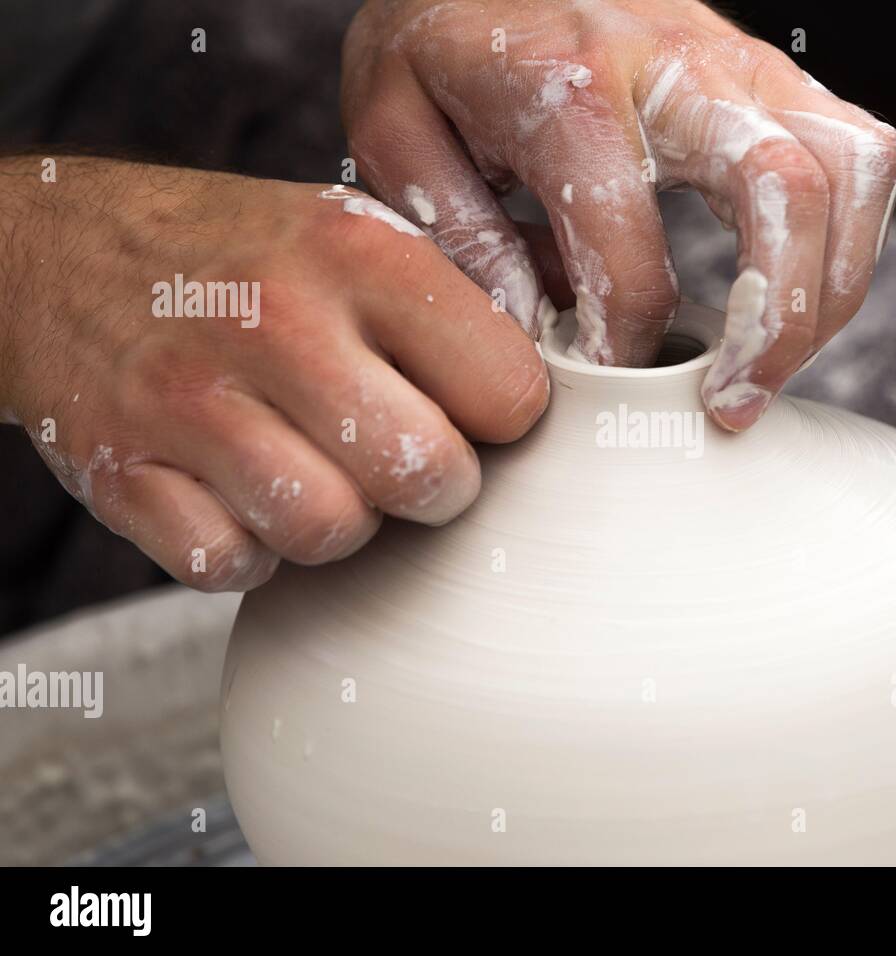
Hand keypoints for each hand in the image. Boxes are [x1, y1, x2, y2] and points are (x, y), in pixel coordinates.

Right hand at [0, 157, 549, 590]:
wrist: (59, 252)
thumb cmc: (244, 254)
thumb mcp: (358, 228)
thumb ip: (470, 291)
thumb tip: (597, 342)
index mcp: (360, 254)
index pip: (508, 391)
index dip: (504, 416)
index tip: (475, 410)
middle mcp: (277, 322)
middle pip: (427, 476)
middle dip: (434, 485)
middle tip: (405, 454)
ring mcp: (189, 402)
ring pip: (330, 532)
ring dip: (341, 521)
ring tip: (320, 469)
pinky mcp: (120, 473)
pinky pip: (230, 565)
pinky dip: (248, 549)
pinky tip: (242, 495)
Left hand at [342, 0, 895, 429]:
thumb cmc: (440, 36)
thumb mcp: (397, 129)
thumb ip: (458, 235)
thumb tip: (538, 333)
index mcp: (567, 84)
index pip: (631, 245)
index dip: (629, 340)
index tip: (609, 381)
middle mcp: (675, 62)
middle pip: (786, 192)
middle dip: (779, 324)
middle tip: (735, 403)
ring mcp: (740, 58)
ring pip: (854, 168)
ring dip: (835, 286)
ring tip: (776, 362)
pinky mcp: (772, 70)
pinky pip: (860, 152)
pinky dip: (849, 236)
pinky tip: (797, 291)